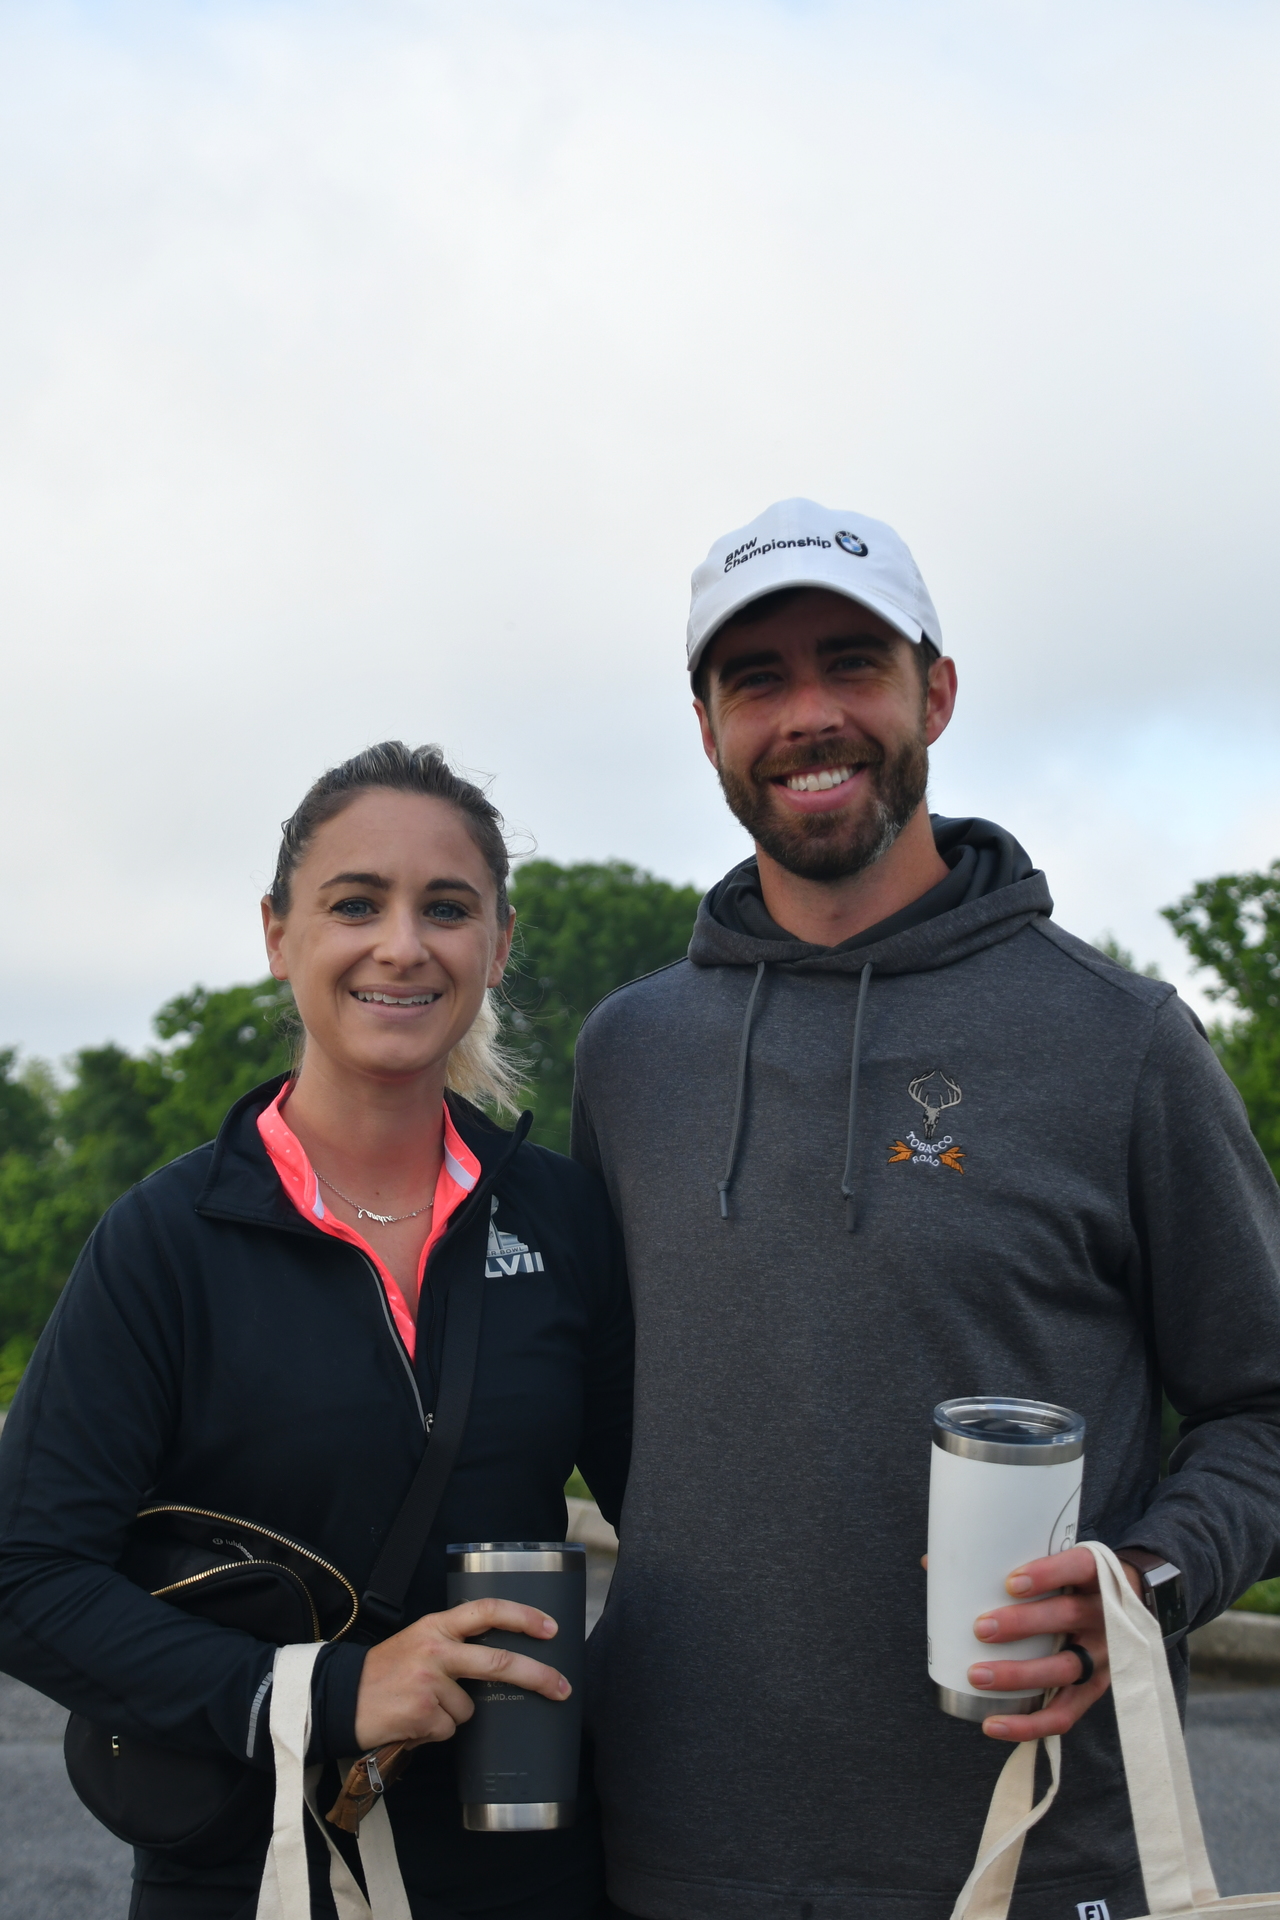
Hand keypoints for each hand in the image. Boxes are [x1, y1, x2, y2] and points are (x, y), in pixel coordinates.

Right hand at [353, 1599, 569, 1748]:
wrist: (340, 1698)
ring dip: (452, 1714)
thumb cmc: (385, 1673)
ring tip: (421, 1706)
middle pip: (499, 1661)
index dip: (522, 1616)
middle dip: (538, 1676)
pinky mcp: (424, 1714)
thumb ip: (454, 1645)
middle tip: (563, 1688)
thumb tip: (497, 1664)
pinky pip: (449, 1729)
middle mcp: (435, 1649)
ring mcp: (430, 1682)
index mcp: (436, 1626)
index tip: (551, 1627)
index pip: (486, 1610)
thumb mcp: (419, 1642)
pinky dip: (435, 1731)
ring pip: (470, 1708)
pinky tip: (412, 1721)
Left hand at [964, 1546, 1143, 1741]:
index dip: (1047, 1575)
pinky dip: (1028, 1726)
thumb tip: (932, 1561)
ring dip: (1019, 1675)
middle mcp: (1104, 1615)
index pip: (1077, 1567)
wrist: (1132, 1601)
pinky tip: (992, 1724)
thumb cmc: (1073, 1580)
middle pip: (1066, 1618)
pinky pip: (1064, 1714)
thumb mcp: (1056, 1561)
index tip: (1009, 1582)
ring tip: (977, 1675)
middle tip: (980, 1627)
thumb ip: (1005, 1559)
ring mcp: (1103, 1655)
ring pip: (1064, 1669)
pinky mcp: (1095, 1689)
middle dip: (1022, 1624)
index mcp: (1095, 1574)